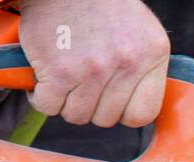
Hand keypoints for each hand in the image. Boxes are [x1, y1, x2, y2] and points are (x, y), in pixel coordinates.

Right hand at [17, 0, 170, 127]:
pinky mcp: (60, 71)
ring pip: (78, 115)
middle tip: (82, 83)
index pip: (143, 114)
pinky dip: (41, 97)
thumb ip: (145, 69)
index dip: (124, 113)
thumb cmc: (100, 5)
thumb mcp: (141, 32)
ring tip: (64, 79)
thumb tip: (137, 110)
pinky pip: (49, 106)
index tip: (112, 102)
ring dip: (66, 102)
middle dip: (92, 106)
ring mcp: (93, 70)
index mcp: (152, 54)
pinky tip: (44, 81)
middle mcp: (126, 64)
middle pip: (106, 118)